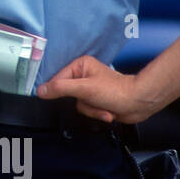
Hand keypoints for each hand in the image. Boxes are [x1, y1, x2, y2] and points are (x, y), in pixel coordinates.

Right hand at [36, 55, 154, 123]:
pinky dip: (97, 113)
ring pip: (77, 104)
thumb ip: (61, 88)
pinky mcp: (96, 100)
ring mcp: (89, 88)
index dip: (61, 91)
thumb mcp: (85, 89)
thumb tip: (40, 91)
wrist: (140, 103)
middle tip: (93, 101)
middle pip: (67, 94)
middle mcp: (83, 75)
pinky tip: (108, 111)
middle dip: (82, 103)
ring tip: (104, 108)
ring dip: (91, 110)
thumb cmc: (115, 91)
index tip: (70, 97)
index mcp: (80, 65)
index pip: (58, 80)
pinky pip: (86, 109)